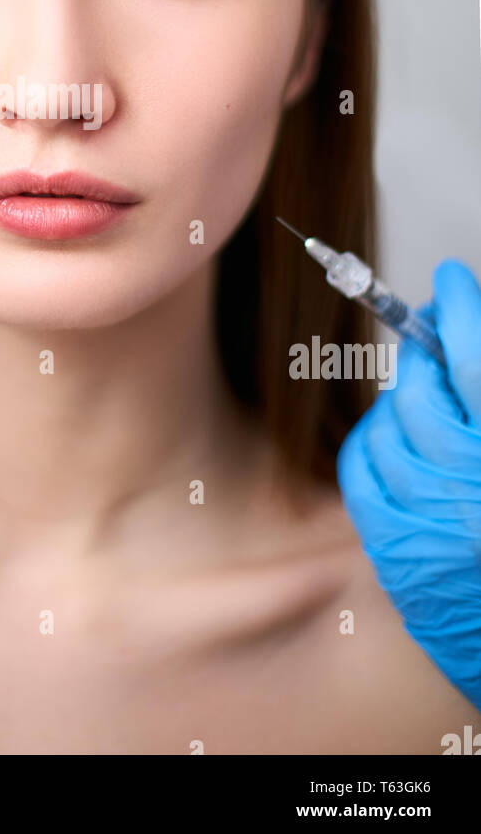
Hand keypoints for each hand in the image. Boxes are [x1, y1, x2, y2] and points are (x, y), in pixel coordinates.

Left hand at [337, 259, 480, 709]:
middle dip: (424, 353)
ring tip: (435, 409)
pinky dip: (376, 443)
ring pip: (387, 424)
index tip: (452, 281)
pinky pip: (363, 467)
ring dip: (405, 402)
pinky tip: (398, 440)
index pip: (474, 362)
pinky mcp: (395, 552)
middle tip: (434, 334)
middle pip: (422, 390)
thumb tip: (461, 327)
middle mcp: (470, 494)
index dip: (460, 310)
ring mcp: (428, 526)